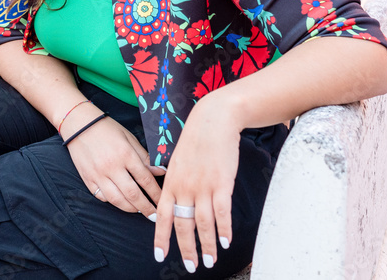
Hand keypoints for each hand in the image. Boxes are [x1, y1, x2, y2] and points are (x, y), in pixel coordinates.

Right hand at [64, 108, 163, 220]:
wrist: (78, 124)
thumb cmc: (106, 128)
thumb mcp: (129, 138)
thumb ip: (144, 157)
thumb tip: (161, 171)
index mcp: (125, 154)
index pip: (145, 179)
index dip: (156, 193)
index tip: (164, 201)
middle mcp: (112, 166)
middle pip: (133, 194)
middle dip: (147, 208)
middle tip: (155, 216)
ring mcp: (98, 174)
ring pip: (117, 200)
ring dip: (131, 208)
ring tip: (139, 211)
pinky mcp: (87, 178)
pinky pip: (102, 196)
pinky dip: (113, 202)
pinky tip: (121, 202)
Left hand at [153, 95, 241, 272]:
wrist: (212, 121)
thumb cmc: (195, 141)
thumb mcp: (177, 162)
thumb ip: (175, 182)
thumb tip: (173, 201)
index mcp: (170, 183)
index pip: (163, 216)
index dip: (161, 238)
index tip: (159, 256)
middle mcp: (184, 187)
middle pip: (183, 224)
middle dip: (187, 249)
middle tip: (192, 267)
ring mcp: (203, 186)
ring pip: (203, 222)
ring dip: (207, 244)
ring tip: (210, 261)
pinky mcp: (221, 183)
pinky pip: (222, 211)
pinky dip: (224, 228)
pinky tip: (226, 241)